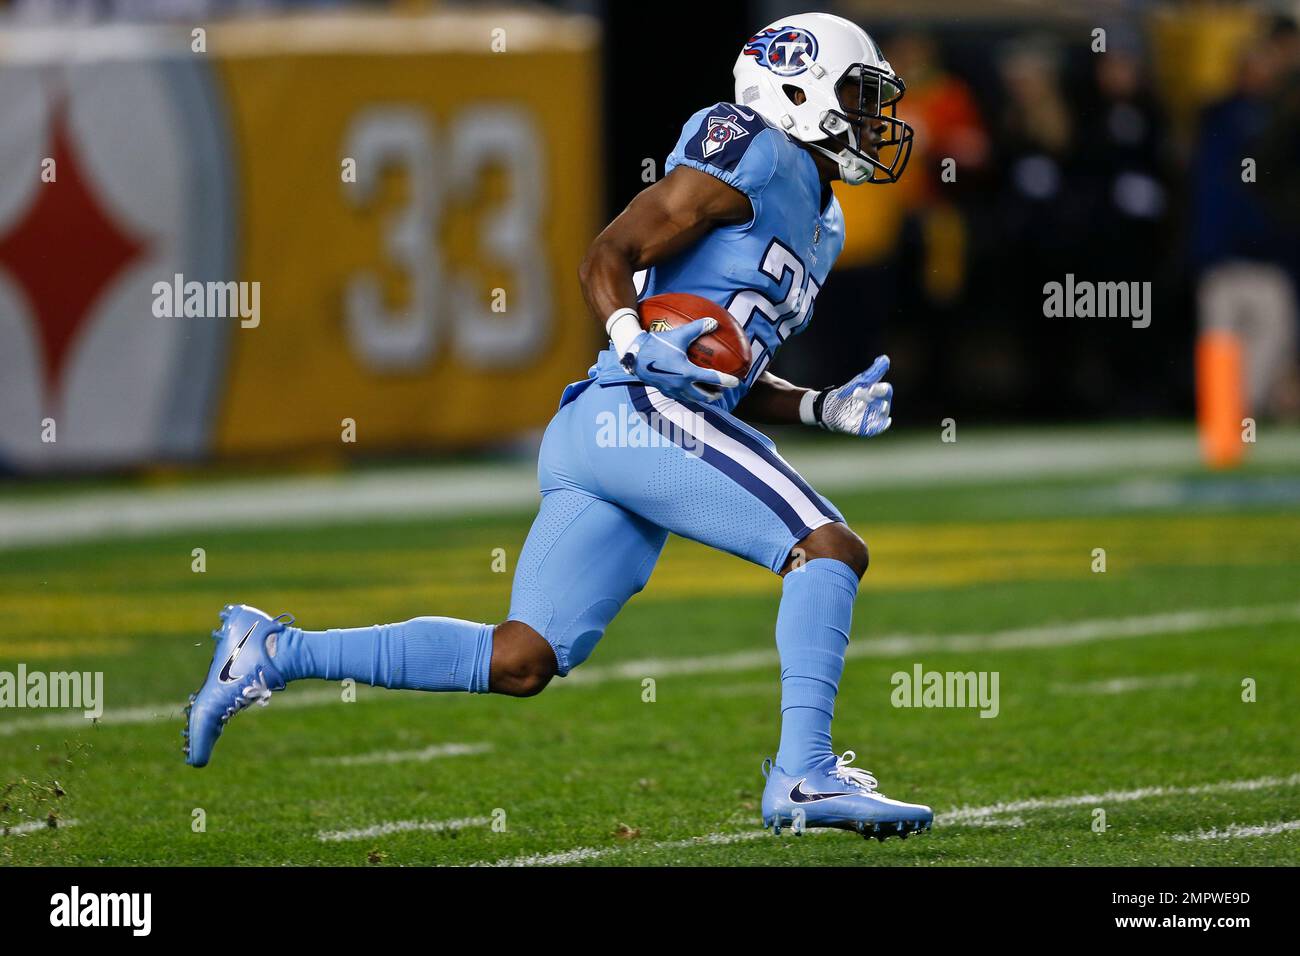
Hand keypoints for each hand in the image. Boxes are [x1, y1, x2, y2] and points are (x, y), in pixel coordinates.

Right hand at [623, 317, 739, 402]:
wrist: (634, 355)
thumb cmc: (656, 344)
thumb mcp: (678, 335)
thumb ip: (697, 328)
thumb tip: (714, 321)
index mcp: (687, 373)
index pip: (712, 380)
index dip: (726, 381)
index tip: (736, 381)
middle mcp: (681, 386)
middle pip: (704, 396)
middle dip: (715, 394)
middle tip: (722, 389)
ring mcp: (672, 390)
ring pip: (693, 399)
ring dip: (703, 396)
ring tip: (709, 391)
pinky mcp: (665, 391)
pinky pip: (682, 396)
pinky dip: (690, 394)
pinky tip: (690, 387)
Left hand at [811, 355, 892, 436]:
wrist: (831, 408)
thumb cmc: (849, 394)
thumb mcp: (860, 381)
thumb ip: (874, 372)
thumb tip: (885, 359)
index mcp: (879, 395)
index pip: (886, 391)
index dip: (880, 389)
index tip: (871, 387)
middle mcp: (879, 407)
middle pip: (882, 403)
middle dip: (871, 398)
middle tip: (856, 392)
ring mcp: (873, 419)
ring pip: (880, 416)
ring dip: (875, 413)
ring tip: (864, 407)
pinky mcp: (865, 428)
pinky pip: (875, 430)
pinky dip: (878, 428)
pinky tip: (880, 424)